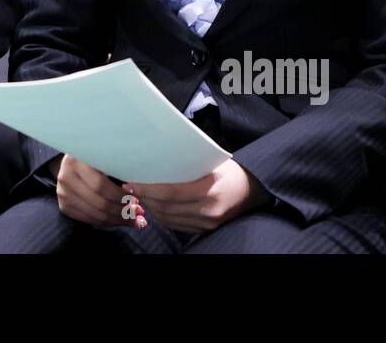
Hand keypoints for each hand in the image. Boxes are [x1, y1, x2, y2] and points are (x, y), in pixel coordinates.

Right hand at [53, 154, 139, 228]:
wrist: (75, 161)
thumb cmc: (97, 157)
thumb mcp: (105, 155)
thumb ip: (117, 168)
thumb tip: (136, 189)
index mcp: (76, 160)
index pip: (100, 186)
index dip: (120, 195)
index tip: (137, 198)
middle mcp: (65, 176)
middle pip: (98, 202)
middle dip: (122, 211)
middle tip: (139, 213)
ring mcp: (62, 193)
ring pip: (95, 214)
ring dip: (117, 219)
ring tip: (134, 219)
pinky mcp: (64, 205)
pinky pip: (88, 219)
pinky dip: (107, 222)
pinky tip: (119, 220)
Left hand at [127, 158, 268, 233]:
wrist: (253, 189)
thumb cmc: (229, 169)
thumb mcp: (210, 160)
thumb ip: (186, 162)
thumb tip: (156, 157)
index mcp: (209, 190)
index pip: (169, 193)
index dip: (147, 189)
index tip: (132, 182)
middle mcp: (208, 210)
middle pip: (165, 208)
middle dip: (145, 197)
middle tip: (131, 187)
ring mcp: (207, 223)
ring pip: (168, 219)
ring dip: (151, 207)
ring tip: (140, 194)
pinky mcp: (205, 229)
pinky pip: (177, 225)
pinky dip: (163, 215)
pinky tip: (155, 204)